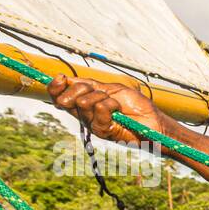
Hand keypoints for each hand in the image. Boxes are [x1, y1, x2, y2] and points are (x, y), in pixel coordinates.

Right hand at [46, 75, 168, 144]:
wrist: (153, 121)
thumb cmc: (136, 106)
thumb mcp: (111, 89)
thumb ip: (90, 85)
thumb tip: (65, 79)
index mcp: (84, 104)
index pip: (59, 96)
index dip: (55, 87)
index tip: (60, 78)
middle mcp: (85, 116)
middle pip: (66, 99)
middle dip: (81, 89)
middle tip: (101, 93)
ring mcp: (92, 124)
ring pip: (83, 102)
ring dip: (103, 97)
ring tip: (116, 104)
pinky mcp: (102, 131)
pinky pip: (98, 109)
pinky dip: (111, 105)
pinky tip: (119, 110)